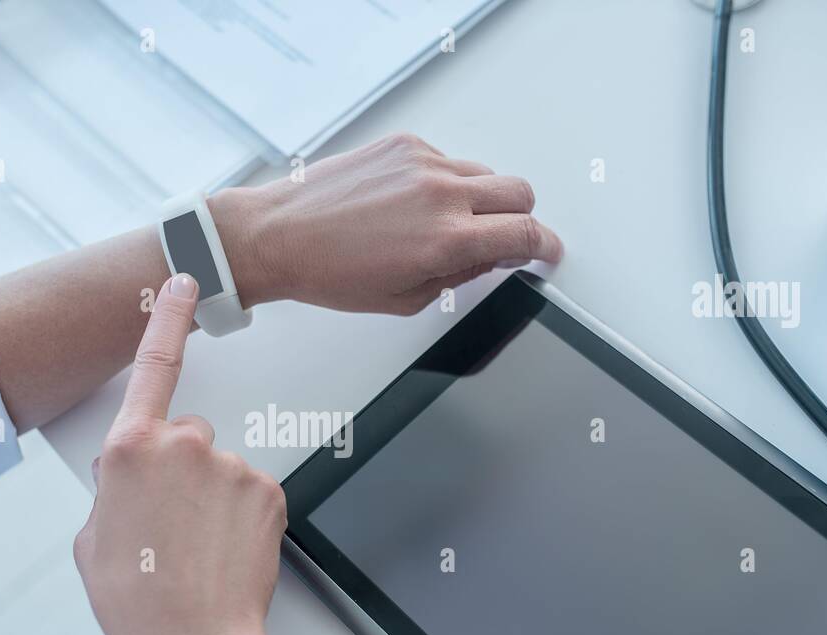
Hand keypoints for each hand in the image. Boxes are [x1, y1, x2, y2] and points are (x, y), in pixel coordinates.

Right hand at [73, 273, 286, 634]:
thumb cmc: (134, 598)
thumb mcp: (93, 536)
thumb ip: (113, 488)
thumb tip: (129, 477)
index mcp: (130, 449)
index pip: (154, 363)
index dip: (167, 316)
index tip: (184, 279)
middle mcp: (184, 445)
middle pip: (187, 436)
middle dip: (181, 469)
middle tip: (168, 525)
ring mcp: (231, 466)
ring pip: (220, 471)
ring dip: (211, 500)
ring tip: (194, 552)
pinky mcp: (268, 491)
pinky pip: (250, 495)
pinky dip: (240, 519)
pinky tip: (222, 555)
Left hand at [210, 132, 562, 315]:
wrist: (278, 235)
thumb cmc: (330, 272)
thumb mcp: (407, 297)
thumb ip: (461, 276)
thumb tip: (493, 257)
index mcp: (446, 239)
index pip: (526, 233)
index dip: (546, 247)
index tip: (548, 253)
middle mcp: (441, 193)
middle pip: (520, 192)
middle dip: (519, 219)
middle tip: (501, 239)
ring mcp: (422, 162)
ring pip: (484, 173)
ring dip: (480, 199)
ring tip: (442, 225)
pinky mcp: (403, 144)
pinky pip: (446, 160)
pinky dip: (443, 182)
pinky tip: (410, 205)